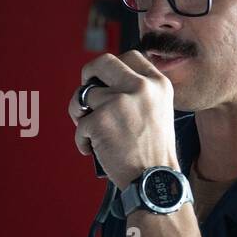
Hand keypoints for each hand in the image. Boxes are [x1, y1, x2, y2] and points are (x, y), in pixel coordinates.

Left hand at [69, 51, 179, 189]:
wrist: (154, 180)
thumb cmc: (152, 151)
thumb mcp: (157, 110)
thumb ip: (137, 92)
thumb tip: (103, 80)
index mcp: (157, 83)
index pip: (130, 56)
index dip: (112, 67)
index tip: (104, 79)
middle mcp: (140, 87)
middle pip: (102, 63)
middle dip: (88, 76)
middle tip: (86, 94)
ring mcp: (119, 102)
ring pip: (84, 96)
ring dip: (81, 115)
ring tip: (92, 133)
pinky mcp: (101, 120)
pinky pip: (79, 125)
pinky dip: (82, 141)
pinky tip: (95, 150)